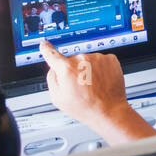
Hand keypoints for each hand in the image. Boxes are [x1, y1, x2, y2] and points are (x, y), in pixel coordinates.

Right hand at [39, 39, 155, 143]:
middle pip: (72, 61)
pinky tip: (101, 82)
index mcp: (67, 68)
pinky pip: (100, 61)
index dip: (47, 49)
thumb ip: (52, 79)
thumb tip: (54, 68)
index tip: (45, 45)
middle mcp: (82, 60)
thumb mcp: (58, 98)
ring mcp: (97, 58)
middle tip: (79, 87)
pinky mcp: (110, 59)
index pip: (52, 54)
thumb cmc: (84, 107)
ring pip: (87, 61)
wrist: (109, 110)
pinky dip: (100, 69)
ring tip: (92, 86)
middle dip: (73, 71)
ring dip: (87, 70)